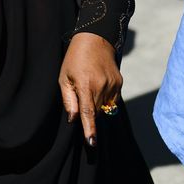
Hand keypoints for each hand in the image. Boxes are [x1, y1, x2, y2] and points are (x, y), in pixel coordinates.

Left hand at [58, 32, 122, 146]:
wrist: (95, 39)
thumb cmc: (74, 59)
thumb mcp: (64, 77)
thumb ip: (69, 100)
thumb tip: (73, 119)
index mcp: (85, 84)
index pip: (88, 112)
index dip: (90, 129)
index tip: (92, 143)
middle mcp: (102, 86)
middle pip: (96, 113)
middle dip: (89, 114)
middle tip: (81, 98)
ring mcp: (113, 85)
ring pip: (104, 108)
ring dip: (96, 106)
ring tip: (89, 87)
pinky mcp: (120, 83)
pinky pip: (112, 100)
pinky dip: (104, 99)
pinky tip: (98, 85)